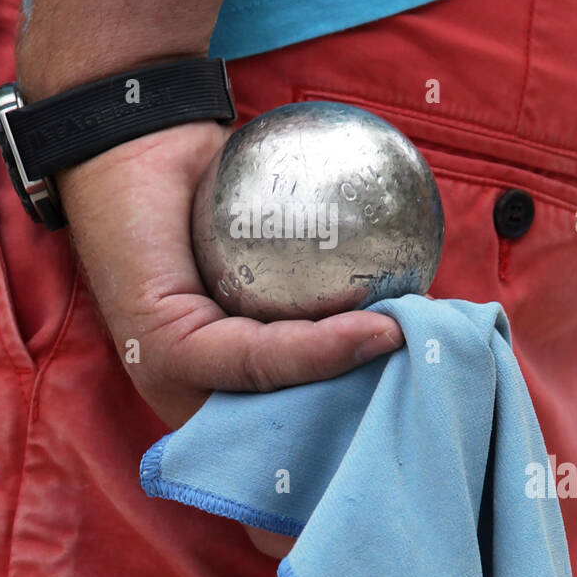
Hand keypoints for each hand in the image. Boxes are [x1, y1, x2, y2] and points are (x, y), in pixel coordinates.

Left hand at [56, 120, 404, 428]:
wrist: (140, 141)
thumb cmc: (220, 193)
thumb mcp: (288, 253)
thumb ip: (336, 290)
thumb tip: (424, 314)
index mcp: (222, 391)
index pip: (301, 430)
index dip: (363, 423)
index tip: (429, 392)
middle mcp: (194, 400)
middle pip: (294, 435)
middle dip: (364, 424)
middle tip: (436, 382)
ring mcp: (171, 381)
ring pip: (277, 398)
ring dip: (350, 382)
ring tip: (412, 351)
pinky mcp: (161, 347)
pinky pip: (251, 357)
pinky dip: (317, 349)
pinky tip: (373, 331)